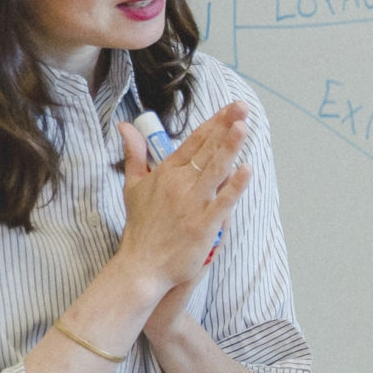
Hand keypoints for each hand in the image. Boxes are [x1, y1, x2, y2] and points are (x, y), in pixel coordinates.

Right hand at [112, 101, 250, 303]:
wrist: (140, 266)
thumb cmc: (140, 227)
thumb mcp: (133, 186)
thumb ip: (134, 154)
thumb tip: (124, 126)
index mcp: (165, 172)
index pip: (194, 141)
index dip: (214, 122)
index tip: (230, 108)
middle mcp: (179, 184)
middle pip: (206, 150)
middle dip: (226, 126)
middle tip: (243, 106)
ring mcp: (192, 204)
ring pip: (214, 169)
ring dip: (229, 147)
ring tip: (243, 126)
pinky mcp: (203, 226)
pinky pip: (222, 202)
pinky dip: (234, 186)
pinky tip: (247, 170)